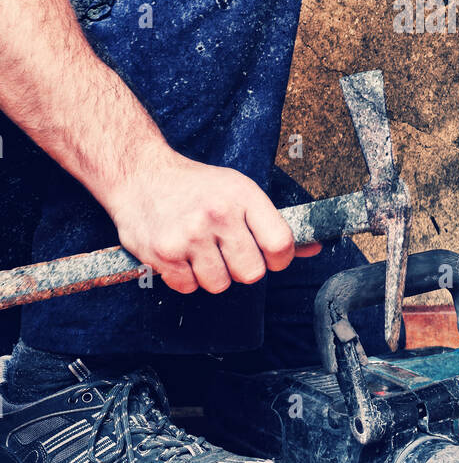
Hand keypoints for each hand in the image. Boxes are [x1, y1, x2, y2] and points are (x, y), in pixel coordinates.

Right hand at [105, 148, 320, 293]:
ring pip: (219, 284)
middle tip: (227, 251)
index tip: (270, 257)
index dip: (279, 259)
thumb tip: (314, 247)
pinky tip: (181, 255)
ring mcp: (189, 234)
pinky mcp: (164, 253)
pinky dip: (186, 278)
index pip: (281, 243)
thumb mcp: (239, 192)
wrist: (140, 175)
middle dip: (242, 269)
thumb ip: (274, 224)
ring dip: (212, 274)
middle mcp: (218, 214)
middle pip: (251, 273)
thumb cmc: (196, 186)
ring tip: (201, 250)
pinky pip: (189, 288)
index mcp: (243, 196)